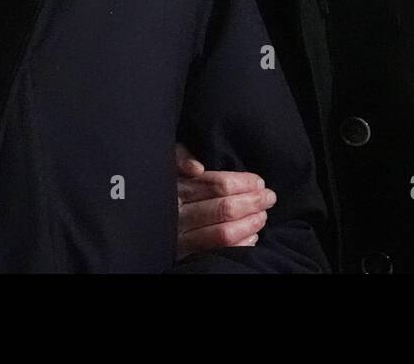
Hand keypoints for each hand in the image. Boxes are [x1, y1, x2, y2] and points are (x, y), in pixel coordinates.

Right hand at [175, 142, 277, 258]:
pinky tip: (252, 235)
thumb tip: (197, 168)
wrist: (144, 221)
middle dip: (253, 202)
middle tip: (269, 198)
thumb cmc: (167, 184)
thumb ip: (181, 156)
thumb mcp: (169, 164)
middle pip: (224, 208)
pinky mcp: (186, 256)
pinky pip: (220, 252)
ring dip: (250, 223)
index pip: (217, 185)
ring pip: (224, 233)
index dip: (244, 183)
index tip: (259, 182)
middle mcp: (179, 215)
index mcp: (177, 189)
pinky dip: (241, 244)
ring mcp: (182, 239)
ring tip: (262, 216)